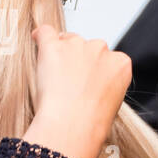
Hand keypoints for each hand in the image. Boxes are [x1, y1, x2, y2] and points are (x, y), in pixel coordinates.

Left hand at [24, 25, 131, 157]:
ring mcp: (77, 45)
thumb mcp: (111, 104)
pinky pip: (45, 33)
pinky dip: (40, 37)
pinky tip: (37, 41)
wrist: (73, 125)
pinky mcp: (54, 47)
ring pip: (67, 41)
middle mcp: (101, 49)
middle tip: (68, 83)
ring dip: (61, 54)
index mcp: (120, 63)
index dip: (94, 70)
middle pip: (88, 46)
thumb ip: (105, 86)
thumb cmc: (90, 122)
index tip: (86, 80)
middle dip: (79, 60)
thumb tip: (93, 86)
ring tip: (54, 79)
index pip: (107, 57)